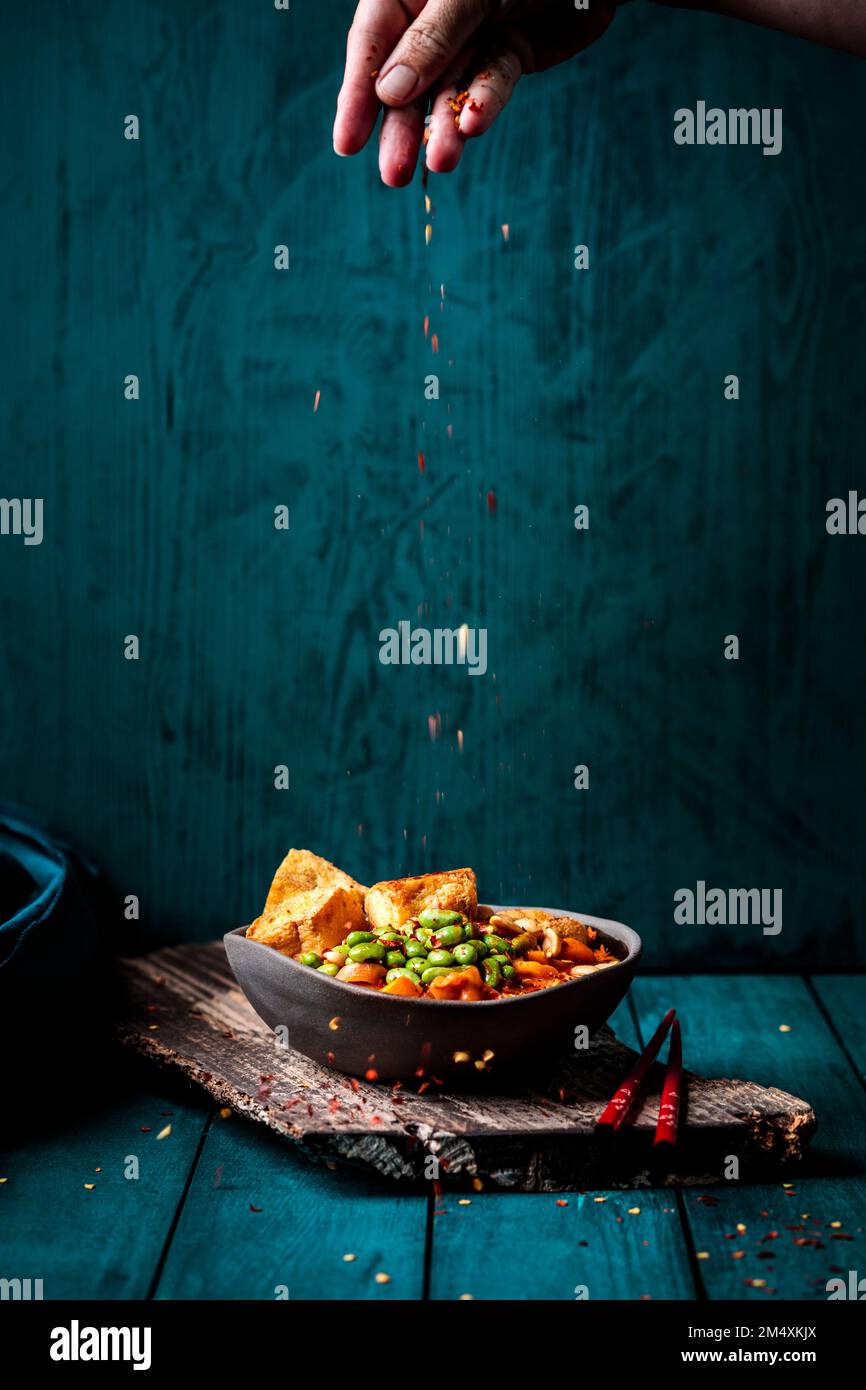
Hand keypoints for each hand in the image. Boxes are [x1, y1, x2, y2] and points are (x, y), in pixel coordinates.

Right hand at [333, 0, 616, 185]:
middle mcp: (433, 15)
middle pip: (408, 80)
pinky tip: (475, 126)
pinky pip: (492, 83)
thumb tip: (388, 92)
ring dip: (445, 127)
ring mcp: (472, 36)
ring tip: (441, 162)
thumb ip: (431, 40)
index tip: (346, 145)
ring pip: (449, 91)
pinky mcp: (509, 52)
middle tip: (394, 175)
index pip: (371, 44)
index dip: (357, 96)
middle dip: (402, 128)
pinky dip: (485, 103)